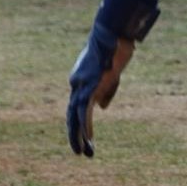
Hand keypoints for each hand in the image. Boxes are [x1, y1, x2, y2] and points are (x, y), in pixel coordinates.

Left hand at [67, 22, 137, 156]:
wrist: (113, 32)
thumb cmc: (115, 48)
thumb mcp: (111, 73)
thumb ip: (105, 91)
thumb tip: (101, 108)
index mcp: (80, 78)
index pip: (77, 104)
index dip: (80, 121)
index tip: (86, 136)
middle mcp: (77, 83)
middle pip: (71, 113)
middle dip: (75, 134)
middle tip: (80, 152)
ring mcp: (81, 85)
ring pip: (74, 116)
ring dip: (78, 136)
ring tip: (83, 152)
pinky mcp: (89, 86)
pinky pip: (83, 111)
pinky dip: (85, 126)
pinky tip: (88, 139)